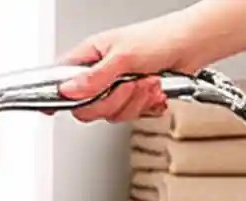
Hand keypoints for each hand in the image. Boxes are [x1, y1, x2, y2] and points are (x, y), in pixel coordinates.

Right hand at [57, 10, 201, 123]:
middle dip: (111, 101)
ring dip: (135, 101)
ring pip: (110, 114)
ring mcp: (115, 89)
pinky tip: (154, 90)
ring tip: (148, 82)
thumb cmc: (161, 37)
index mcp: (88, 58)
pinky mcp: (133, 100)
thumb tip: (68, 90)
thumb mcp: (123, 56)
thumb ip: (94, 77)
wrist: (194, 44)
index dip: (56, 98)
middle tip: (127, 86)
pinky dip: (146, 106)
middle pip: (86, 108)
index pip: (60, 82)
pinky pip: (130, 117)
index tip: (51, 109)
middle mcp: (99, 75)